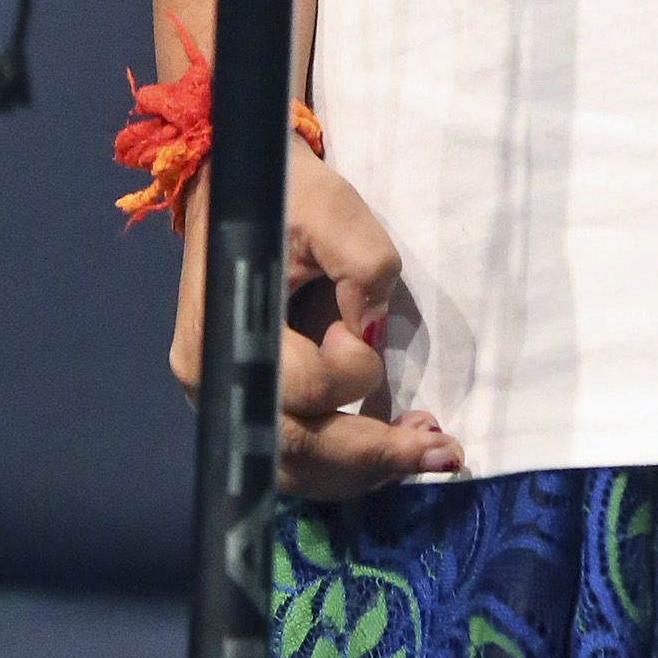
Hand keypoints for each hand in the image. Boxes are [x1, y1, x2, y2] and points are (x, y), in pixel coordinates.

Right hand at [172, 141, 463, 497]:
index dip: (350, 370)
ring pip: (296, 468)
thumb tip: (370, 339)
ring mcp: (222, 400)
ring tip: (428, 451)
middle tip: (445, 451)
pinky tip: (392, 445)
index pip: (303, 387)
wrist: (239, 188)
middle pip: (297, 450)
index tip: (359, 326)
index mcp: (227, 328)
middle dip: (375, 457)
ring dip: (365, 469)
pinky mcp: (244, 405)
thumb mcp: (335, 209)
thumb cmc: (287, 195)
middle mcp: (212, 381)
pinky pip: (294, 452)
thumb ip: (363, 267)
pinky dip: (344, 459)